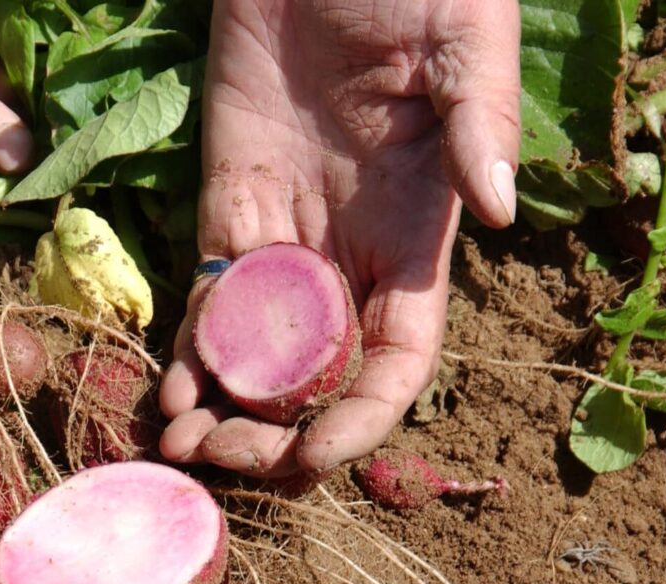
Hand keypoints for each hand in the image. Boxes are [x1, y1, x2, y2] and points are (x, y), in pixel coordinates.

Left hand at [159, 0, 519, 477]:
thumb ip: (478, 123)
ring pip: (255, 348)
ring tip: (181, 445)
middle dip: (279, 430)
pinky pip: (207, 291)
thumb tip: (500, 210)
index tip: (319, 454)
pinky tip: (165, 390)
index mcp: (415, 235)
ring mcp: (282, 230)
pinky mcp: (223, 201)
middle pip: (318, 372)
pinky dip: (188, 347)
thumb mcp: (466, 41)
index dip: (365, 416)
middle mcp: (349, 250)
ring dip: (223, 406)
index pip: (398, 356)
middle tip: (229, 459)